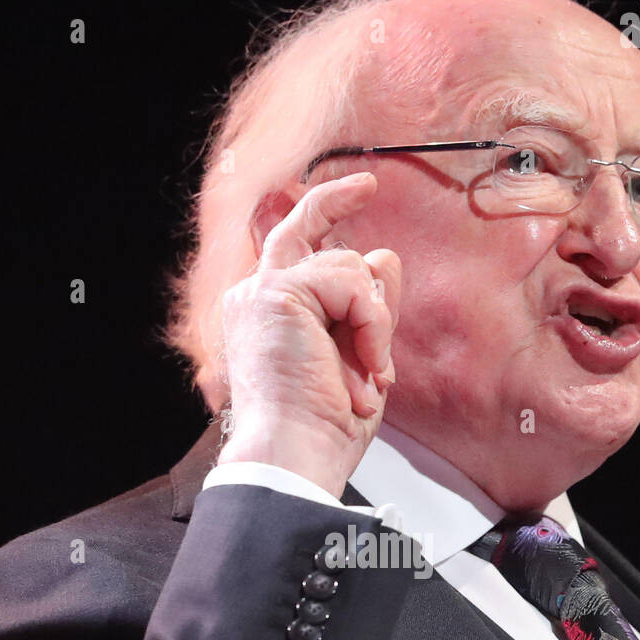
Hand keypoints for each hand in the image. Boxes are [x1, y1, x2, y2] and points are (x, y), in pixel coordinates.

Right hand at [215, 171, 401, 497]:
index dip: (323, 218)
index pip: (296, 255)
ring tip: (367, 372)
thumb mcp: (357, 358)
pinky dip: (371, 323)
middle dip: (334, 201)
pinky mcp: (278, 294)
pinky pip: (351, 282)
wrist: (295, 455)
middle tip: (368, 183)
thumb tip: (383, 255)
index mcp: (267, 317)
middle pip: (298, 227)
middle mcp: (256, 298)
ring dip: (374, 322)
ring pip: (347, 266)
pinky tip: (365, 361)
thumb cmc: (320, 428)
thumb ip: (367, 309)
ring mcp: (262, 292)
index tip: (359, 192)